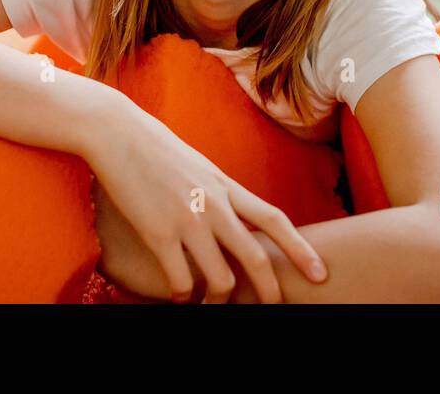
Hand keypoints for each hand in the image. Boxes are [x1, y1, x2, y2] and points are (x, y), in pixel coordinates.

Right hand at [87, 107, 327, 303]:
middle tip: (276, 308)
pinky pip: (181, 279)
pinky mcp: (158, 232)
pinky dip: (185, 296)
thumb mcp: (198, 165)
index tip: (321, 272)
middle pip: (256, 258)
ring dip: (220, 301)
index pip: (274, 220)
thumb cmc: (153, 145)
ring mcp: (187, 219)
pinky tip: (180, 297)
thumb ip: (217, 191)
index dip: (301, 249)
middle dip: (271, 290)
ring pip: (221, 278)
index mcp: (226, 186)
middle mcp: (214, 204)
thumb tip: (230, 211)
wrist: (117, 131)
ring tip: (213, 306)